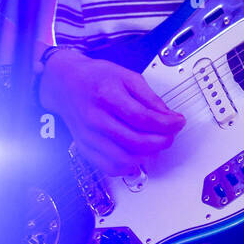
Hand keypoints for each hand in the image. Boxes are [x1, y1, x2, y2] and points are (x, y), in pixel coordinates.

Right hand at [39, 48, 185, 175]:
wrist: (65, 83)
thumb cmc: (96, 77)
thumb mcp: (127, 76)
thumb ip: (149, 97)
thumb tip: (169, 117)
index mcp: (106, 95)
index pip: (141, 117)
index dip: (165, 124)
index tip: (178, 122)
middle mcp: (95, 118)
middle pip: (134, 141)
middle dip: (160, 141)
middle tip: (170, 135)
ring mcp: (88, 136)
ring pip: (123, 159)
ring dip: (146, 156)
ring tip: (155, 144)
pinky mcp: (85, 148)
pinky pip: (109, 167)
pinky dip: (127, 166)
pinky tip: (136, 156)